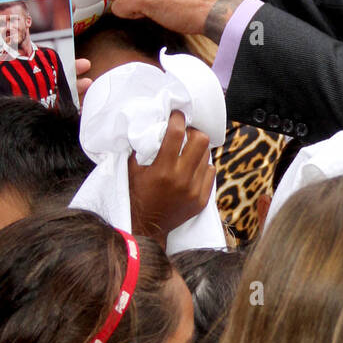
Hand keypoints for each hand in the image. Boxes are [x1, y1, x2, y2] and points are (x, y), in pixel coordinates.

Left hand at [0, 58, 92, 107]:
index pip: (33, 68)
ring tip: (90, 84)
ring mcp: (40, 112)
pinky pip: (64, 116)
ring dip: (77, 89)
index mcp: (14, 87)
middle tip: (86, 64)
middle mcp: (31, 97)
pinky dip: (76, 111)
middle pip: (53, 80)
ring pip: (63, 96)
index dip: (47, 59)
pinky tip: (85, 108)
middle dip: (71, 71)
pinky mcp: (46, 127)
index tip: (60, 51)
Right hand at [130, 111, 214, 243]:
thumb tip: (149, 124)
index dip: (178, 119)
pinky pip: (210, 172)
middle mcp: (181, 179)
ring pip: (207, 156)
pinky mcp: (202, 199)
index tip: (177, 114)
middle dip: (193, 132)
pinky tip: (191, 168)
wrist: (147, 227)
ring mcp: (194, 190)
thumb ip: (140, 148)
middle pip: (201, 140)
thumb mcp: (132, 170)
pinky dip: (202, 166)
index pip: (176, 134)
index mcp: (162, 170)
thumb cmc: (136, 195)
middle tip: (185, 133)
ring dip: (197, 150)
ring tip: (187, 150)